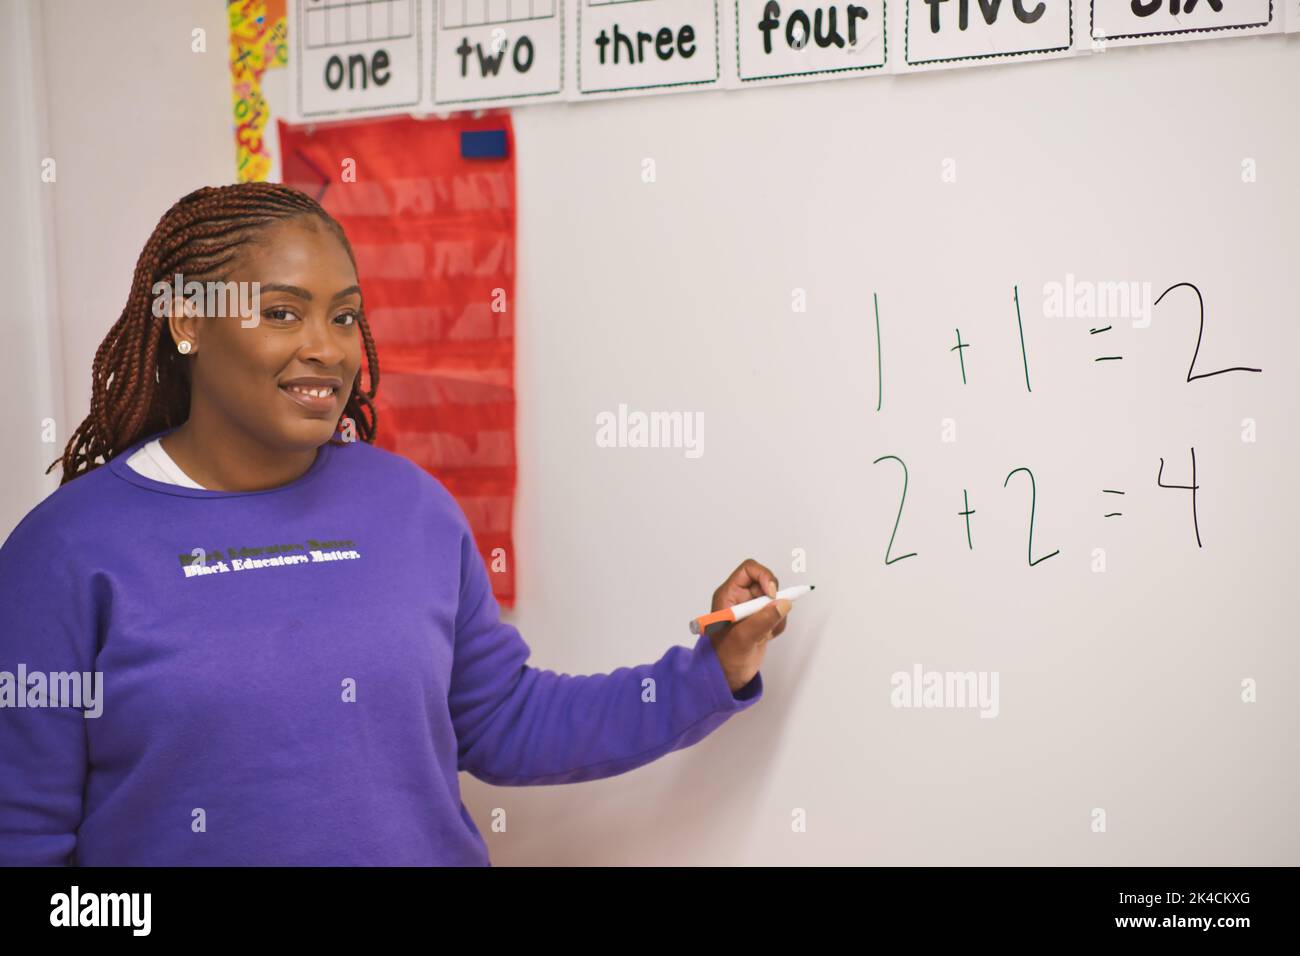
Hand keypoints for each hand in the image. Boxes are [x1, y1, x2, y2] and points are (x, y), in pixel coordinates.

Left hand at [706, 558, 790, 693]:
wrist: (727, 677)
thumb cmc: (724, 658)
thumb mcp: (743, 638)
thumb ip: (763, 620)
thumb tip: (783, 604)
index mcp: (729, 594)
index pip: (749, 570)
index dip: (764, 576)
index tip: (772, 594)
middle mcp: (740, 598)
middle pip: (766, 582)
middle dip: (774, 600)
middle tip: (772, 617)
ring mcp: (752, 609)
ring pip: (776, 599)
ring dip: (776, 616)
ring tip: (765, 633)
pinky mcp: (761, 620)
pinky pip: (778, 614)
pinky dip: (778, 625)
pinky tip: (766, 638)